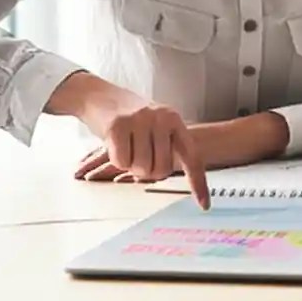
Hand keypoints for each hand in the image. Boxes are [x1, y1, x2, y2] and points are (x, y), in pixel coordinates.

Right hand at [48, 71, 209, 208]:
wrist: (98, 94)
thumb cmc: (128, 116)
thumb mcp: (155, 124)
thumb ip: (166, 146)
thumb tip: (166, 175)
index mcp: (174, 121)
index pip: (192, 157)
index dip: (198, 182)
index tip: (204, 206)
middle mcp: (161, 118)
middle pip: (161, 170)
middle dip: (146, 172)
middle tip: (136, 156)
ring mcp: (140, 120)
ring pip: (140, 168)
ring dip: (129, 166)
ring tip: (125, 145)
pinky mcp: (118, 126)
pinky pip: (121, 162)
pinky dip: (115, 159)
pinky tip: (113, 143)